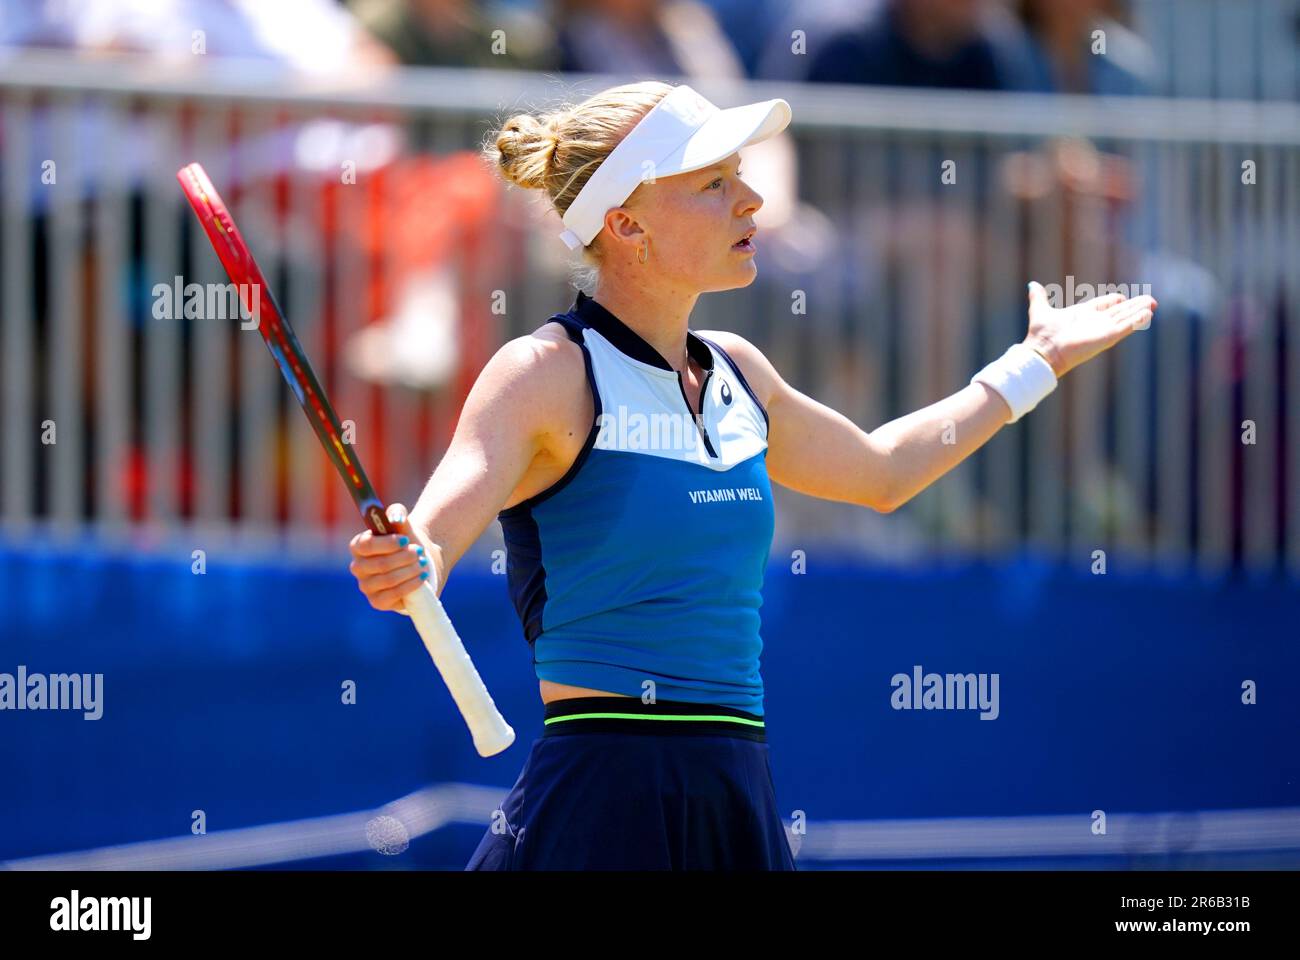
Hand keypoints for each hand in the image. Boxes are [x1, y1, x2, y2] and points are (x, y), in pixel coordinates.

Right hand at [347, 502, 430, 613]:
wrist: (420, 559)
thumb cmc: (407, 540)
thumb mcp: (403, 522)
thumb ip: (397, 513)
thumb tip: (396, 519)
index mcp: (358, 546)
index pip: (365, 546)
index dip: (387, 543)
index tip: (406, 540)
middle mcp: (358, 567)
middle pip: (380, 564)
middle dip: (404, 558)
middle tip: (418, 552)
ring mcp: (366, 586)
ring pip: (388, 580)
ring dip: (409, 570)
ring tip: (422, 563)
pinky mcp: (378, 602)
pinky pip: (392, 596)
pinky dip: (410, 585)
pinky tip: (421, 577)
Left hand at [1023, 281, 1156, 378]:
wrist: (1044, 351)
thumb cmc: (1041, 334)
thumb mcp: (1040, 310)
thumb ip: (1039, 298)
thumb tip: (1032, 285)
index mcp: (1082, 315)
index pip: (1103, 307)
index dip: (1112, 302)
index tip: (1121, 298)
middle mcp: (1094, 323)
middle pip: (1119, 312)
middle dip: (1133, 306)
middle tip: (1148, 299)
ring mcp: (1102, 330)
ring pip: (1125, 318)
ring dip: (1139, 311)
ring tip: (1152, 304)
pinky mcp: (1107, 337)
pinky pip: (1126, 327)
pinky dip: (1137, 320)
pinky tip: (1148, 314)